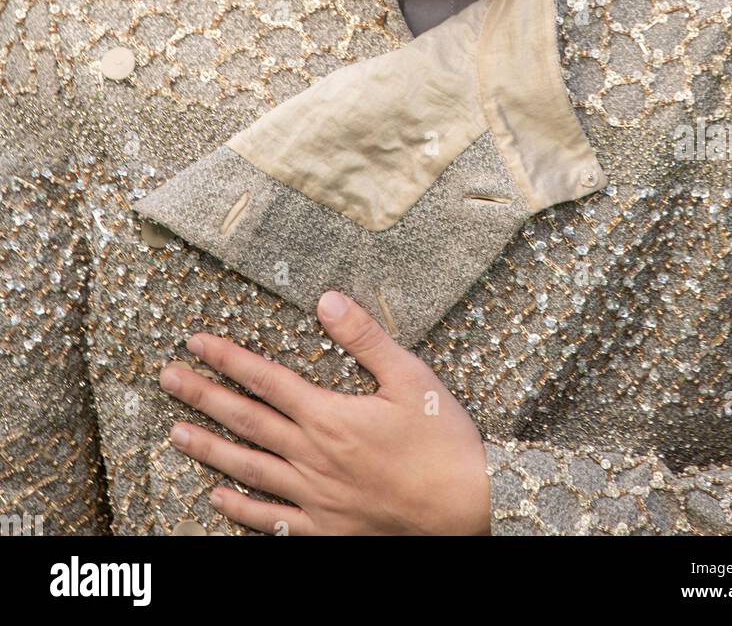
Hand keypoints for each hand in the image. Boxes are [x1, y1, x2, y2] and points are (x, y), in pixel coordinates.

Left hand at [160, 289, 490, 535]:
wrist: (465, 508)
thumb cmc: (443, 441)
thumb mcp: (410, 376)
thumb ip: (365, 338)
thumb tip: (327, 300)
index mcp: (330, 416)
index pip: (265, 380)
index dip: (228, 359)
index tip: (196, 343)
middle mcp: (313, 456)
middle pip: (246, 421)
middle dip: (203, 397)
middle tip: (168, 379)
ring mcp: (315, 497)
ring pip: (249, 470)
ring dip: (209, 450)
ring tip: (176, 433)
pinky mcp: (325, 529)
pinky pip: (272, 521)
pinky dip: (241, 509)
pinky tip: (218, 498)